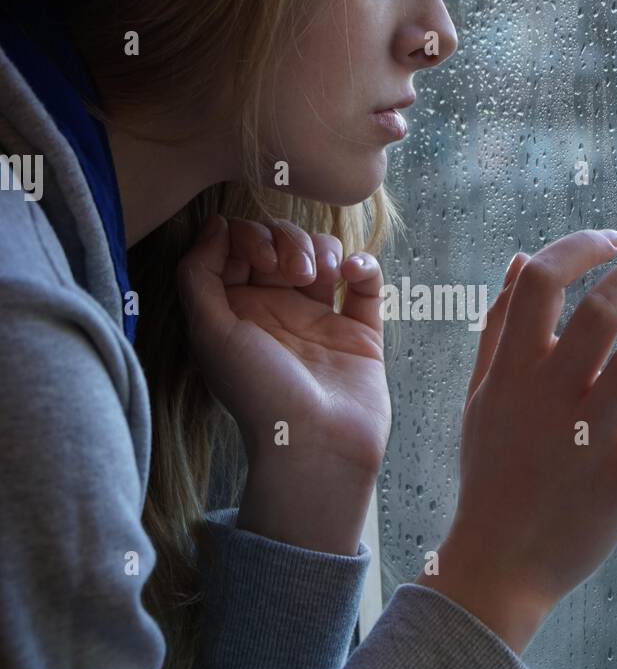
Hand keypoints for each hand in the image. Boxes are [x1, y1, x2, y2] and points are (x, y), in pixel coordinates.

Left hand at [177, 213, 390, 493]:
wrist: (316, 444)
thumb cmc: (257, 392)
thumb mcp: (209, 332)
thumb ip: (198, 274)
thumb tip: (214, 224)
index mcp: (236, 311)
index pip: (239, 246)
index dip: (249, 236)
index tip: (259, 258)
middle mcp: (276, 311)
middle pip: (282, 243)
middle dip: (288, 240)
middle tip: (293, 272)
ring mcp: (320, 320)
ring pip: (324, 254)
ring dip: (323, 248)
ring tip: (320, 276)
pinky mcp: (360, 333)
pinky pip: (367, 283)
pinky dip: (364, 266)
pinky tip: (352, 273)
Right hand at [434, 224, 616, 649]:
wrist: (497, 564)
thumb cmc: (490, 474)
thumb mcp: (480, 396)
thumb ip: (497, 328)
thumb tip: (519, 259)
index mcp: (512, 372)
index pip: (542, 283)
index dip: (581, 246)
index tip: (614, 236)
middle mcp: (549, 398)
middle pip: (601, 309)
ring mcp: (588, 441)